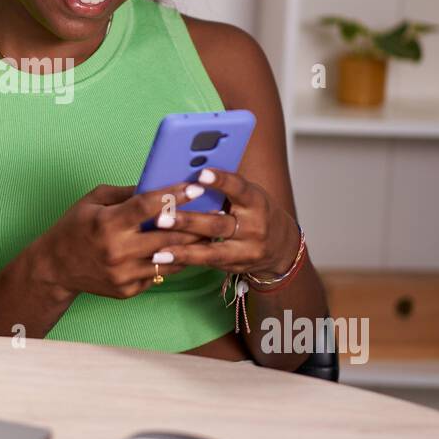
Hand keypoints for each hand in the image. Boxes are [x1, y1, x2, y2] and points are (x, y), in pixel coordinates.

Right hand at [30, 181, 209, 299]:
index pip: (148, 206)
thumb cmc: (74, 227)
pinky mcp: (127, 290)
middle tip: (217, 214)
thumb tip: (160, 184)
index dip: (175, 195)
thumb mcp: (94, 201)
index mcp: (107, 223)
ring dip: (191, 246)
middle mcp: (117, 250)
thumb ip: (126, 193)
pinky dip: (171, 262)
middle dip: (195, 224)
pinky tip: (184, 253)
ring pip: (169, 259)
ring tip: (209, 234)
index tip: (196, 187)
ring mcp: (123, 274)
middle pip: (167, 236)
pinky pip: (158, 274)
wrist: (54, 268)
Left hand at [146, 169, 298, 280]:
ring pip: (211, 250)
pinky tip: (162, 258)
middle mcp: (254, 227)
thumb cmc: (255, 212)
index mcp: (256, 202)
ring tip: (157, 249)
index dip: (221, 181)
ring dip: (182, 249)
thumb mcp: (248, 196)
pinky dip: (184, 260)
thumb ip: (225, 188)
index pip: (239, 189)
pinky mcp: (236, 266)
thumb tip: (187, 172)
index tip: (201, 174)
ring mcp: (246, 250)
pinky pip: (207, 263)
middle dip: (188, 221)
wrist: (281, 247)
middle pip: (218, 224)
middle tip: (161, 217)